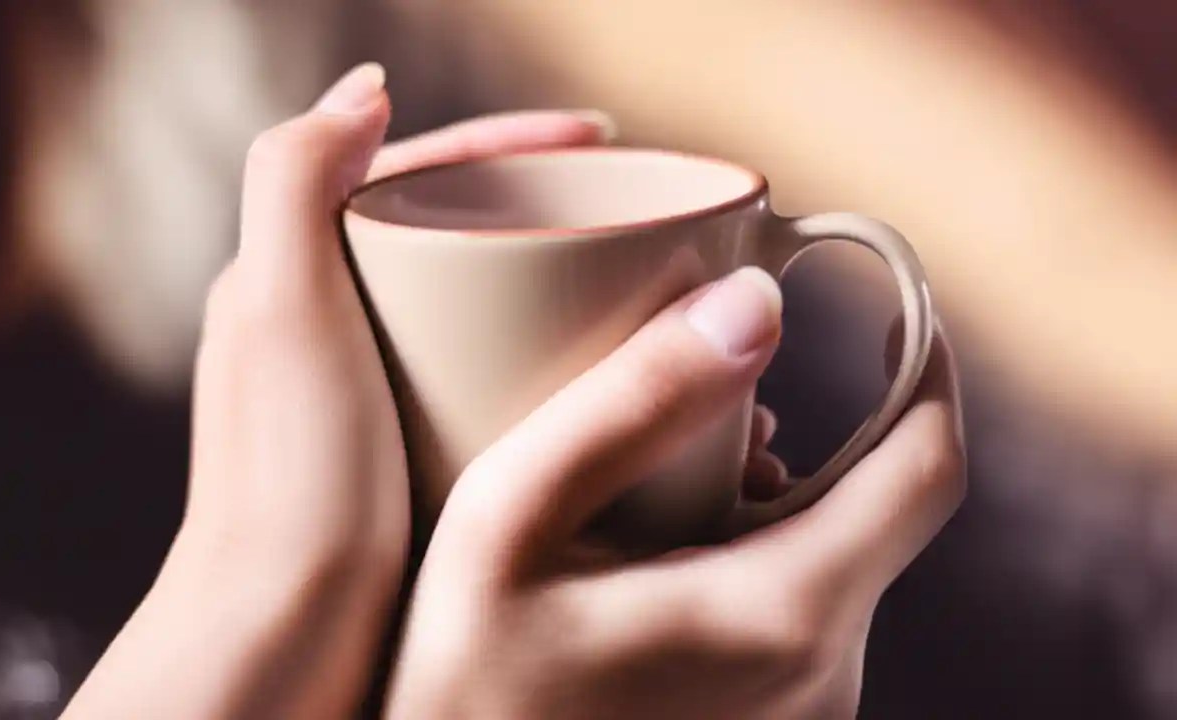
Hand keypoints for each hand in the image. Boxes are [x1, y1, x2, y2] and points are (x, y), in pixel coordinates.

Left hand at [62, 64, 613, 718]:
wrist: (280, 649)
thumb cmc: (286, 494)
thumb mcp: (280, 316)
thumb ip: (292, 182)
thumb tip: (363, 87)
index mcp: (293, 280)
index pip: (415, 174)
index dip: (508, 141)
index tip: (599, 136)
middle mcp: (333, 331)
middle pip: (461, 238)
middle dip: (554, 214)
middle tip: (640, 213)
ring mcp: (378, 396)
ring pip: (491, 314)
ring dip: (575, 297)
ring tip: (657, 302)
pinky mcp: (416, 457)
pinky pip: (503, 386)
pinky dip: (565, 372)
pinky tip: (624, 392)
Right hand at [385, 269, 964, 719]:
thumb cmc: (461, 680)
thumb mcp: (508, 519)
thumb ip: (632, 404)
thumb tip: (754, 303)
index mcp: (782, 613)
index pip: (928, 469)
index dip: (931, 370)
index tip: (902, 305)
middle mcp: (821, 676)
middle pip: (879, 511)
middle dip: (833, 422)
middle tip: (726, 375)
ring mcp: (801, 714)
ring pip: (837, 559)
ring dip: (785, 488)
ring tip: (677, 460)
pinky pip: (801, 614)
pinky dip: (761, 550)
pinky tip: (665, 544)